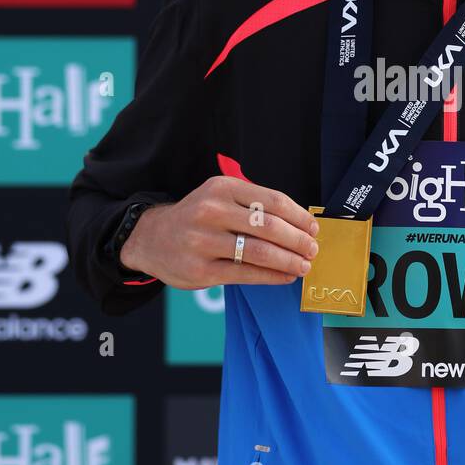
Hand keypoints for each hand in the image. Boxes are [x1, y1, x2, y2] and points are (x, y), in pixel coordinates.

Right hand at [119, 176, 319, 288]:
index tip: (313, 228)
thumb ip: (254, 205)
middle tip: (312, 249)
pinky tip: (285, 276)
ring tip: (303, 266)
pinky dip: (272, 276)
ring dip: (289, 261)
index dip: (299, 217)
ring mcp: (203, 241)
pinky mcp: (200, 270)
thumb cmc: (197, 217)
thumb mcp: (220, 196)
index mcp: (222, 188)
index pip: (272, 201)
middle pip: (270, 227)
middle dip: (298, 241)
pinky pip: (246, 274)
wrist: (151, 238)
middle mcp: (212, 211)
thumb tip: (300, 225)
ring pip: (260, 252)